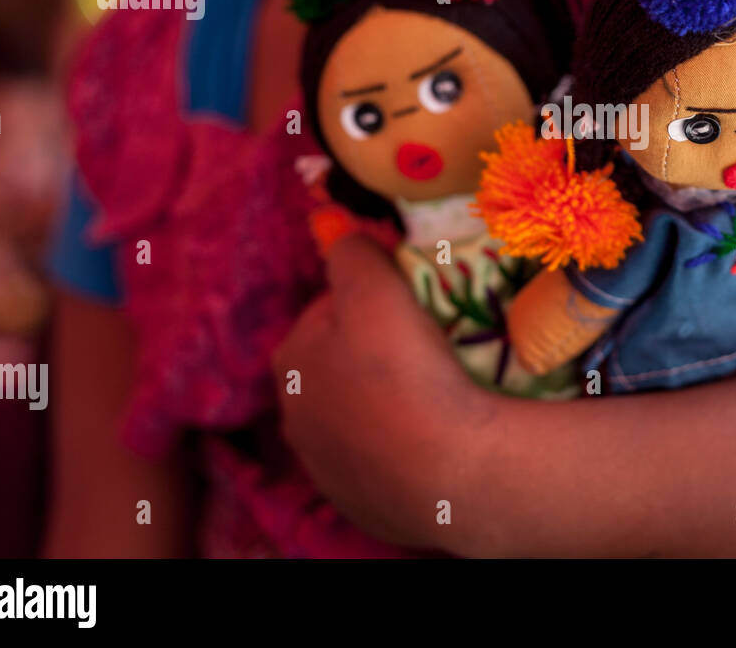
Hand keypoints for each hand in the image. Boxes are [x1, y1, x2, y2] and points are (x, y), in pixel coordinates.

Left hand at [273, 234, 496, 550]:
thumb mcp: (374, 285)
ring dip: (385, 401)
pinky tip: (430, 438)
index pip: (329, 310)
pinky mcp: (358, 499)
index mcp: (289, 359)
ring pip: (357, 413)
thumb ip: (351, 251)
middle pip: (340, 363)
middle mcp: (294, 414)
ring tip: (432, 398)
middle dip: (373, 355)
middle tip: (425, 353)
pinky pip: (379, 457)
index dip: (372, 303)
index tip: (411, 310)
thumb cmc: (403, 369)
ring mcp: (325, 463)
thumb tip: (343, 237)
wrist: (446, 471)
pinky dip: (399, 444)